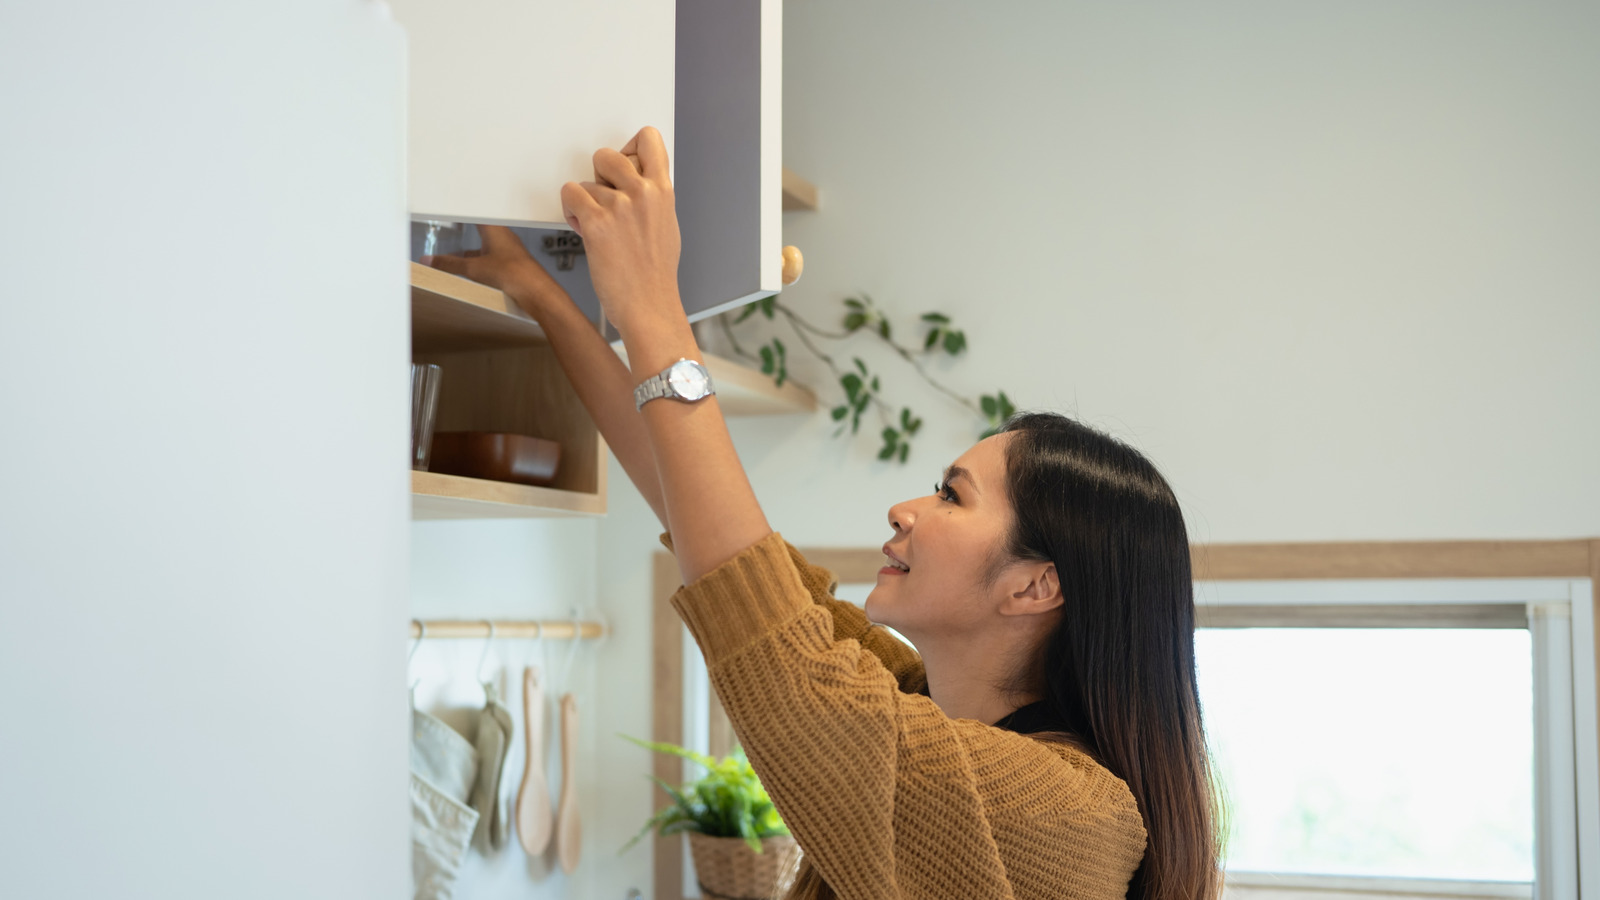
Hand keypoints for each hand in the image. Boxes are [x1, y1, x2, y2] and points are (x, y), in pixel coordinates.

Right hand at [424, 225, 568, 320]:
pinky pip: (490, 262)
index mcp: (495, 230)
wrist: (537, 292)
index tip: (454, 208)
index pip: (476, 215)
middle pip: (479, 232)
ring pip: (484, 249)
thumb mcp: (473, 268)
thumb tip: (430, 260)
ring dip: (470, 254)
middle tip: (451, 230)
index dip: (465, 211)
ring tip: (453, 260)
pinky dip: (479, 266)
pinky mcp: (511, 267)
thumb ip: (450, 264)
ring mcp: (508, 252)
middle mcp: (503, 238)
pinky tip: (471, 275)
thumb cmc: (514, 274)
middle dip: (464, 234)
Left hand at [560, 126, 681, 330]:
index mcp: (663, 191)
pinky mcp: (596, 222)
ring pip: (585, 183)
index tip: (624, 166)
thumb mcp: (666, 225)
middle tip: (605, 200)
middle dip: (599, 176)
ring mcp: (619, 206)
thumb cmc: (656, 273)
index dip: (630, 147)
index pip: (647, 139)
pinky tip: (583, 228)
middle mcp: (642, 192)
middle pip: (607, 154)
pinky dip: (571, 211)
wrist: (648, 305)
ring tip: (597, 227)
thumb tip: (633, 181)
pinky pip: (570, 195)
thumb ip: (652, 197)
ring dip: (585, 203)